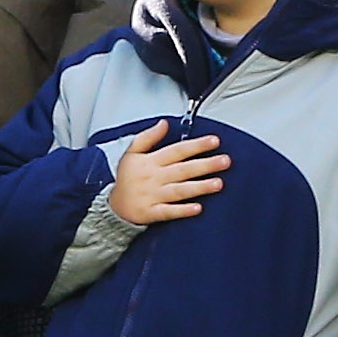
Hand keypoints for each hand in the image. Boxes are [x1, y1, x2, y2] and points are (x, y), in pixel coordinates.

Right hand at [108, 120, 227, 227]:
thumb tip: (164, 123)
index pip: (177, 150)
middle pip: (183, 170)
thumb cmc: (126, 178)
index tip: (214, 141)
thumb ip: (148, 137)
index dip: (196, 145)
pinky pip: (169, 212)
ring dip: (199, 187)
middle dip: (205, 165)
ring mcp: (154, 196)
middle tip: (225, 161)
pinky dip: (182, 210)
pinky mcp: (152, 213)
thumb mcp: (132, 152)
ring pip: (179, 190)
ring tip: (219, 183)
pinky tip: (198, 208)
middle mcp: (155, 178)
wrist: (112, 205)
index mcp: (151, 161)